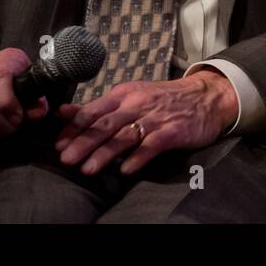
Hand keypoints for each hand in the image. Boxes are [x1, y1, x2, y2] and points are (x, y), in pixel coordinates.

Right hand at [0, 48, 48, 143]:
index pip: (1, 88)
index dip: (12, 109)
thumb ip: (37, 100)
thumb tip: (36, 113)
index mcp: (3, 60)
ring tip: (1, 131)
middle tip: (12, 128)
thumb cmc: (18, 78)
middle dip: (3, 125)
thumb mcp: (32, 83)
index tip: (20, 118)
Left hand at [53, 69, 238, 176]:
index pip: (94, 110)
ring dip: (104, 153)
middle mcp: (137, 104)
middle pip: (105, 124)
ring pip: (125, 136)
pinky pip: (152, 145)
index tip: (58, 143)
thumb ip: (99, 107)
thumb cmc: (163, 99)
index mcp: (124, 94)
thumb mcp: (131, 96)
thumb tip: (64, 113)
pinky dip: (138, 158)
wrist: (206, 96)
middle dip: (83, 142)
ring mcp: (156, 118)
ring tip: (88, 169)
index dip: (74, 127)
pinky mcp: (173, 131)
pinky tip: (125, 170)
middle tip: (65, 159)